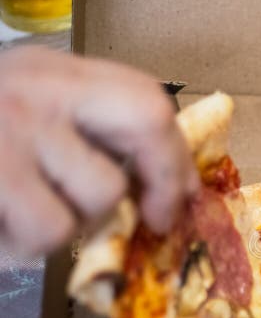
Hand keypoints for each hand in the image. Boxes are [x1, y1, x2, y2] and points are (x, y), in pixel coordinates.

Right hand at [0, 46, 195, 256]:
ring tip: (27, 217)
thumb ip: (86, 136)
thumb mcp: (26, 117)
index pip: (145, 98)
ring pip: (103, 193)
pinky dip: (28, 245)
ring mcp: (16, 126)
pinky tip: (2, 229)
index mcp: (53, 72)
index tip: (184, 193)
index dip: (176, 153)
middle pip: (148, 120)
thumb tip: (162, 189)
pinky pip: (51, 228)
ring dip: (75, 224)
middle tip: (157, 222)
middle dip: (166, 180)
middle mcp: (40, 87)